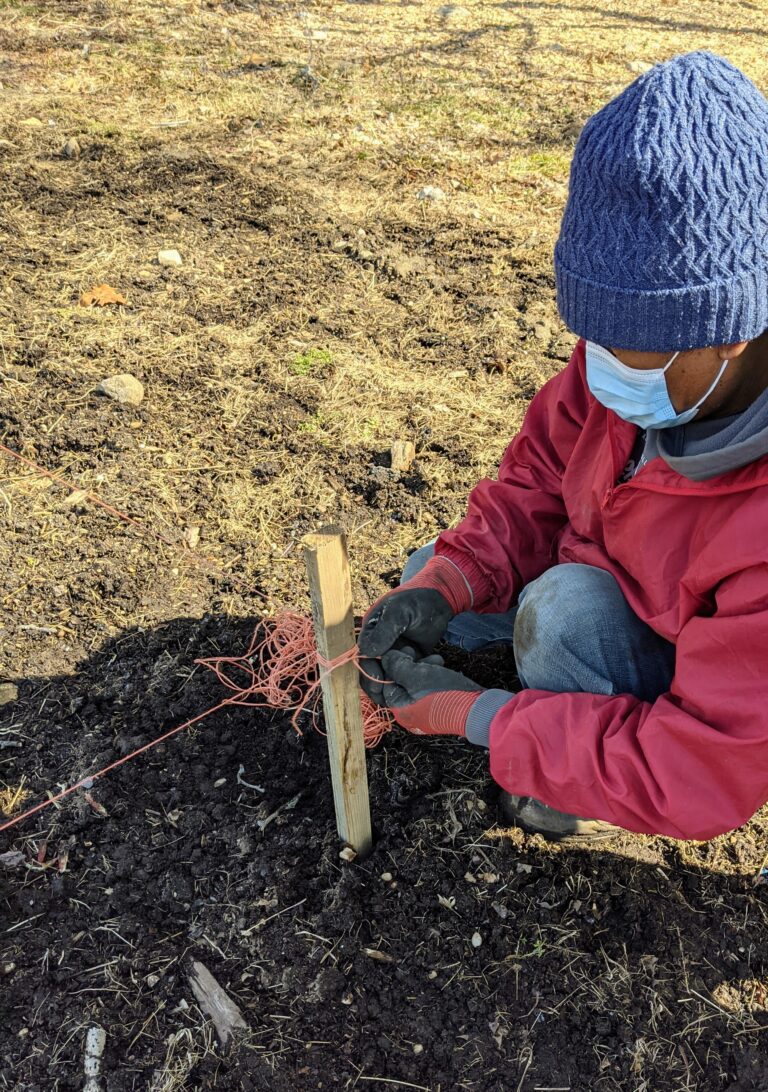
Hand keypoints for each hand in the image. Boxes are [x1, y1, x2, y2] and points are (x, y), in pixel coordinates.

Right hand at [357, 555, 473, 703]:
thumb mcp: (399, 611)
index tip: (379, 682)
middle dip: (384, 683)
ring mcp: (396, 654)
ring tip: (419, 677)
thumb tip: (365, 652)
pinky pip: (410, 674)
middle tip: (397, 689)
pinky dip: (420, 674)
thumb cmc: (417, 599)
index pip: (362, 658)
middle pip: (374, 672)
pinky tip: (434, 662)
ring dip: (403, 680)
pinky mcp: (412, 660)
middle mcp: (380, 646)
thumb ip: (384, 631)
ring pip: (392, 677)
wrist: (442, 598)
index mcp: (371, 632)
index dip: (368, 672)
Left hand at [380, 647, 483, 735]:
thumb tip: (386, 658)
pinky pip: (426, 688)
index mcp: (398, 708)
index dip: (387, 664)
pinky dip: (430, 675)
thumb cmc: (444, 693)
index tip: (399, 651)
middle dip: (406, 664)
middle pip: (398, 682)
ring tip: (435, 659)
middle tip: (414, 652)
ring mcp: (422, 711)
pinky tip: (440, 665)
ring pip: (413, 683)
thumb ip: (396, 666)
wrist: (478, 711)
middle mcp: (407, 712)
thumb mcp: (417, 675)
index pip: (381, 683)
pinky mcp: (436, 707)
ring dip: (420, 667)